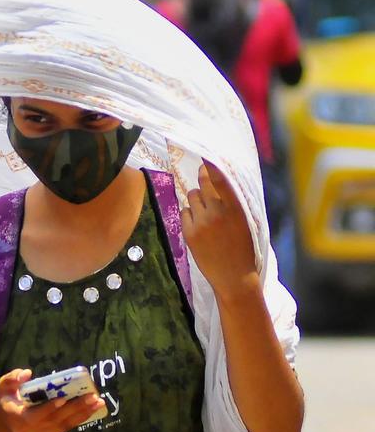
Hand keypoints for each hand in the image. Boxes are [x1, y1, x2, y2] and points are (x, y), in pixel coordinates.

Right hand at [0, 369, 104, 431]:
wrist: (1, 429)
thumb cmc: (5, 403)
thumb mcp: (2, 388)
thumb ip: (12, 379)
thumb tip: (27, 373)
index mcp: (17, 418)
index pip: (36, 414)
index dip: (50, 408)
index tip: (64, 399)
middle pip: (55, 420)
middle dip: (75, 408)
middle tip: (93, 397)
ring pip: (63, 426)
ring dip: (82, 414)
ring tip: (98, 403)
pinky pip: (64, 430)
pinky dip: (77, 420)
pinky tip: (90, 411)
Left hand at [182, 161, 260, 298]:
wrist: (235, 277)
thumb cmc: (244, 248)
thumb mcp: (247, 222)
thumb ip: (235, 202)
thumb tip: (222, 180)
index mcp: (237, 208)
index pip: (221, 179)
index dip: (212, 165)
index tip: (206, 154)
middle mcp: (218, 212)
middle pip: (203, 182)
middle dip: (203, 178)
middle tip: (204, 176)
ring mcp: (202, 222)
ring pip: (192, 196)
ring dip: (197, 199)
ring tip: (207, 212)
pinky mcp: (189, 233)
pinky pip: (184, 211)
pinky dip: (189, 214)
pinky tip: (199, 224)